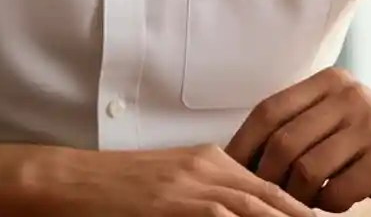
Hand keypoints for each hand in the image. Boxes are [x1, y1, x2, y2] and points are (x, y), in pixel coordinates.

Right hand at [37, 144, 314, 216]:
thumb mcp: (169, 185)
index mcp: (212, 160)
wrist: (68, 180)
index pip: (270, 187)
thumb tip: (237, 208)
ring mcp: (193, 185)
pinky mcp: (176, 204)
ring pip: (256, 209)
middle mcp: (209, 168)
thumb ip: (205, 194)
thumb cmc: (116, 190)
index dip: (302, 209)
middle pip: (274, 198)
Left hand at [225, 68, 370, 215]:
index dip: (244, 143)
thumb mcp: (336, 117)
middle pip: (284, 142)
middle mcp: (350, 97)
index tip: (231, 169)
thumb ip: (296, 125)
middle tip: (270, 194)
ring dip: (299, 195)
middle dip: (269, 176)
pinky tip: (336, 201)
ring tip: (307, 199)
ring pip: (308, 169)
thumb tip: (238, 155)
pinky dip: (328, 204)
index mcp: (330, 82)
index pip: (269, 110)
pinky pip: (338, 191)